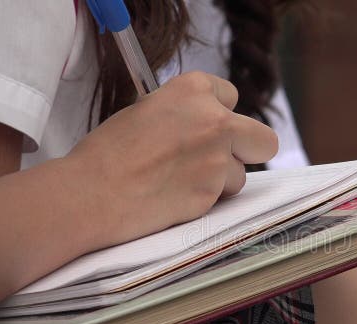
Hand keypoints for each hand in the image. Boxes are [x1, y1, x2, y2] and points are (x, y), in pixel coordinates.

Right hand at [67, 72, 277, 243]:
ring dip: (220, 181)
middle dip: (249, 150)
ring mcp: (217, 159)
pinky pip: (222, 198)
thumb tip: (203, 124)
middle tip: (224, 158)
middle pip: (264, 139)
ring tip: (180, 182)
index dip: (219, 113)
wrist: (92, 192)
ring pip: (240, 174)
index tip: (205, 125)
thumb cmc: (108, 151)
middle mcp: (214, 120)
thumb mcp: (147, 111)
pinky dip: (204, 200)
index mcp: (194, 90)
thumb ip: (185, 114)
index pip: (231, 95)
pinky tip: (173, 196)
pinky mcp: (212, 193)